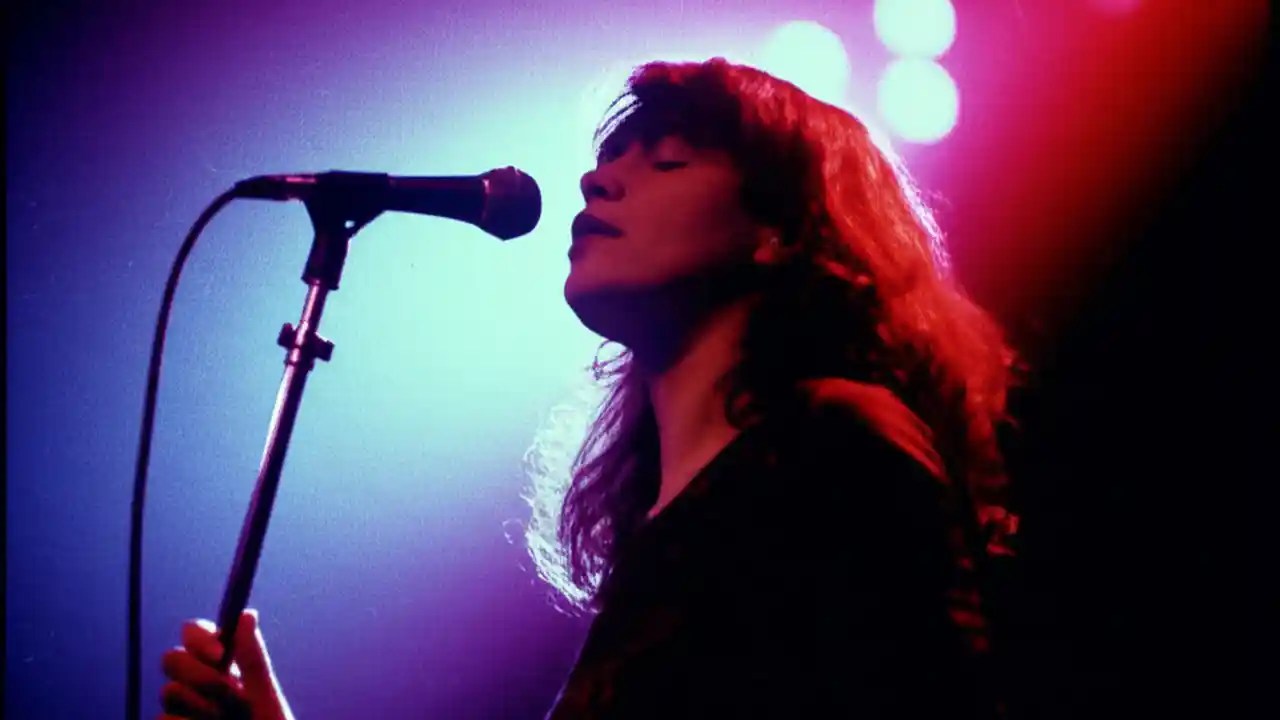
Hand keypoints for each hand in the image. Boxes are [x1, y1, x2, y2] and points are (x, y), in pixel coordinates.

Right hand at [158, 609, 294, 719]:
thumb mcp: (265, 700)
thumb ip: (253, 660)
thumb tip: (245, 613)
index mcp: (222, 668)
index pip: (194, 635)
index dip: (200, 637)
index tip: (219, 652)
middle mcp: (196, 687)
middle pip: (172, 659)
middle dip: (200, 673)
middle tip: (230, 693)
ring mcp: (181, 712)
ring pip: (168, 692)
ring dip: (202, 707)